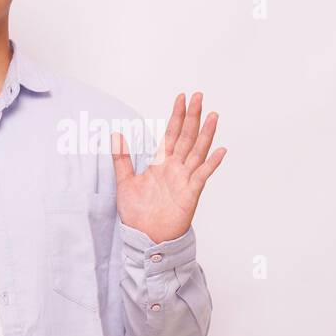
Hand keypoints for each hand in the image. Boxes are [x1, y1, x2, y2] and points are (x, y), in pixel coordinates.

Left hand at [110, 92, 226, 243]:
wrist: (145, 238)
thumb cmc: (138, 214)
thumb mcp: (124, 182)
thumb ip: (121, 159)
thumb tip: (115, 136)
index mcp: (162, 163)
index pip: (172, 133)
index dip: (177, 116)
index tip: (181, 98)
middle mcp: (176, 168)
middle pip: (187, 137)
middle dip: (192, 116)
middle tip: (199, 96)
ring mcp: (185, 179)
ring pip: (198, 151)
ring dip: (206, 134)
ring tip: (213, 116)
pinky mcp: (190, 193)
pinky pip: (202, 175)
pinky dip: (211, 163)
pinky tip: (220, 150)